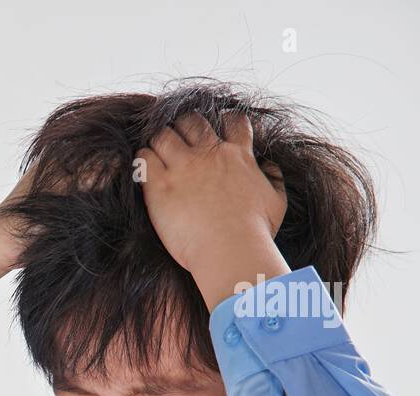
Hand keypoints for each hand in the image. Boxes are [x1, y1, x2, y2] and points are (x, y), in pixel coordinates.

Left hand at [137, 112, 289, 307]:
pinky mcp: (160, 185)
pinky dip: (143, 158)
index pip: (232, 121)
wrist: (231, 250)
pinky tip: (145, 169)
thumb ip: (273, 177)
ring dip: (161, 140)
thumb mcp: (276, 200)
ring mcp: (183, 167)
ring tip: (158, 153)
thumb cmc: (256, 232)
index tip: (217, 132)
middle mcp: (209, 154)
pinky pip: (145, 158)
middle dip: (186, 126)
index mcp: (238, 155)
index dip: (223, 122)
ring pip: (164, 135)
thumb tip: (267, 165)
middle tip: (181, 140)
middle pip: (192, 121)